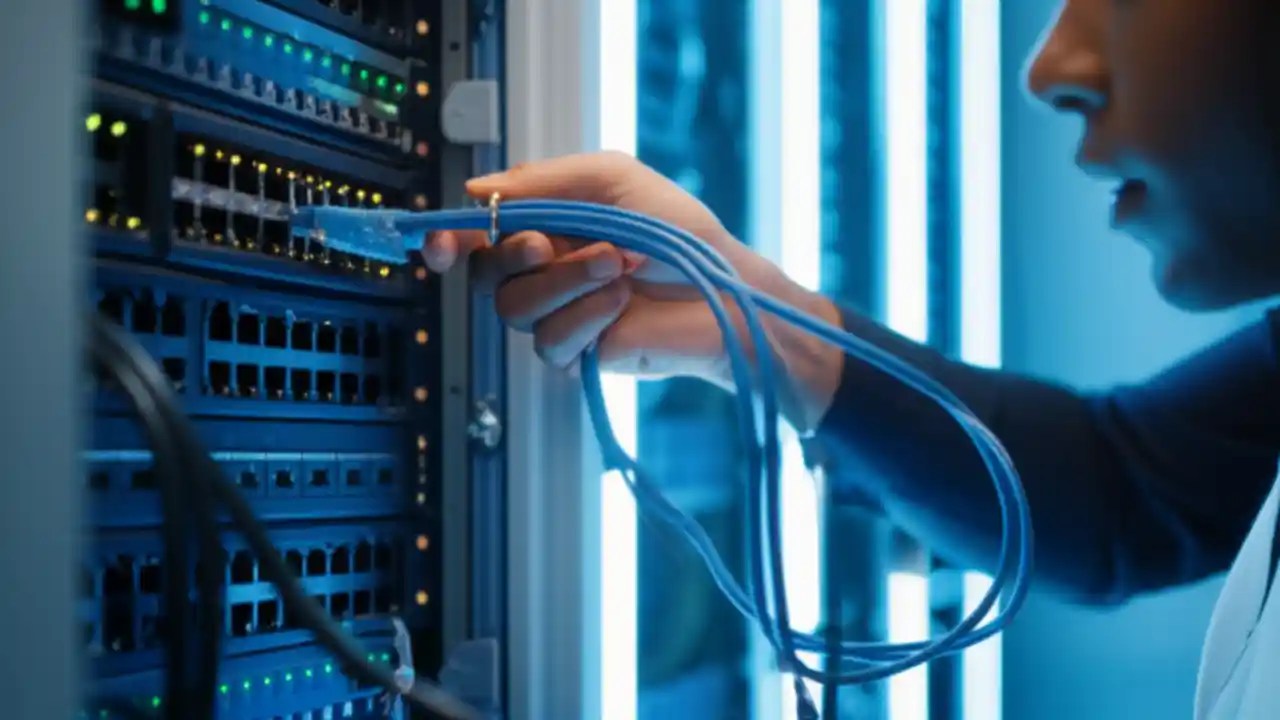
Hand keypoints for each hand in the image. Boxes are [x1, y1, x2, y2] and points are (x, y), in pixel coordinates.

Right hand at [421, 151, 844, 430]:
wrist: (726, 290)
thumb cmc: (682, 233)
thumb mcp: (613, 180)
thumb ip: (544, 180)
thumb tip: (479, 191)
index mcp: (547, 225)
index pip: (478, 234)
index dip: (450, 239)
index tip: (442, 242)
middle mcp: (546, 271)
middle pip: (485, 273)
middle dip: (511, 254)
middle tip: (548, 243)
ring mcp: (560, 314)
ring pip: (512, 309)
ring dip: (561, 282)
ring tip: (614, 265)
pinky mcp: (578, 353)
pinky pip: (548, 342)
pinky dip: (584, 315)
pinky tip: (619, 302)